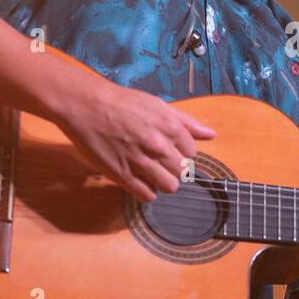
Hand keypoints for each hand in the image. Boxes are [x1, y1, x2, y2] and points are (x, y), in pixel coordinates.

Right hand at [54, 79, 214, 201]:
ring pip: (170, 187)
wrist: (87, 106)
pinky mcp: (123, 175)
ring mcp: (141, 162)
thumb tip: (212, 135)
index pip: (192, 153)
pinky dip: (147, 191)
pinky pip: (147, 196)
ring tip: (151, 172)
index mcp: (171, 128)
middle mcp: (159, 147)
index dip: (181, 152)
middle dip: (174, 168)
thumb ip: (186, 122)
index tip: (168, 148)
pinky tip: (139, 180)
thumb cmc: (123, 103)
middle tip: (158, 160)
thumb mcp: (158, 105)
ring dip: (163, 182)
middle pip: (183, 171)